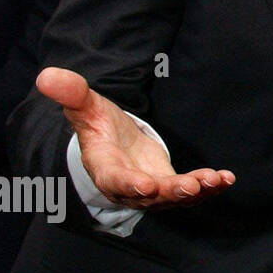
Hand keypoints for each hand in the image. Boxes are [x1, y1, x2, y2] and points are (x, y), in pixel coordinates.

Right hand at [38, 66, 234, 209]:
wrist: (114, 142)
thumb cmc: (99, 125)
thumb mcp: (86, 106)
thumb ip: (71, 93)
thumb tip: (46, 75)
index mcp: (105, 167)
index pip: (115, 180)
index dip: (130, 185)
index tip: (147, 186)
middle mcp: (129, 186)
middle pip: (149, 196)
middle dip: (171, 191)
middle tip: (191, 186)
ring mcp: (151, 191)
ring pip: (173, 197)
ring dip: (195, 191)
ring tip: (215, 181)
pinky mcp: (170, 187)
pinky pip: (190, 191)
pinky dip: (209, 186)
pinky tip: (226, 179)